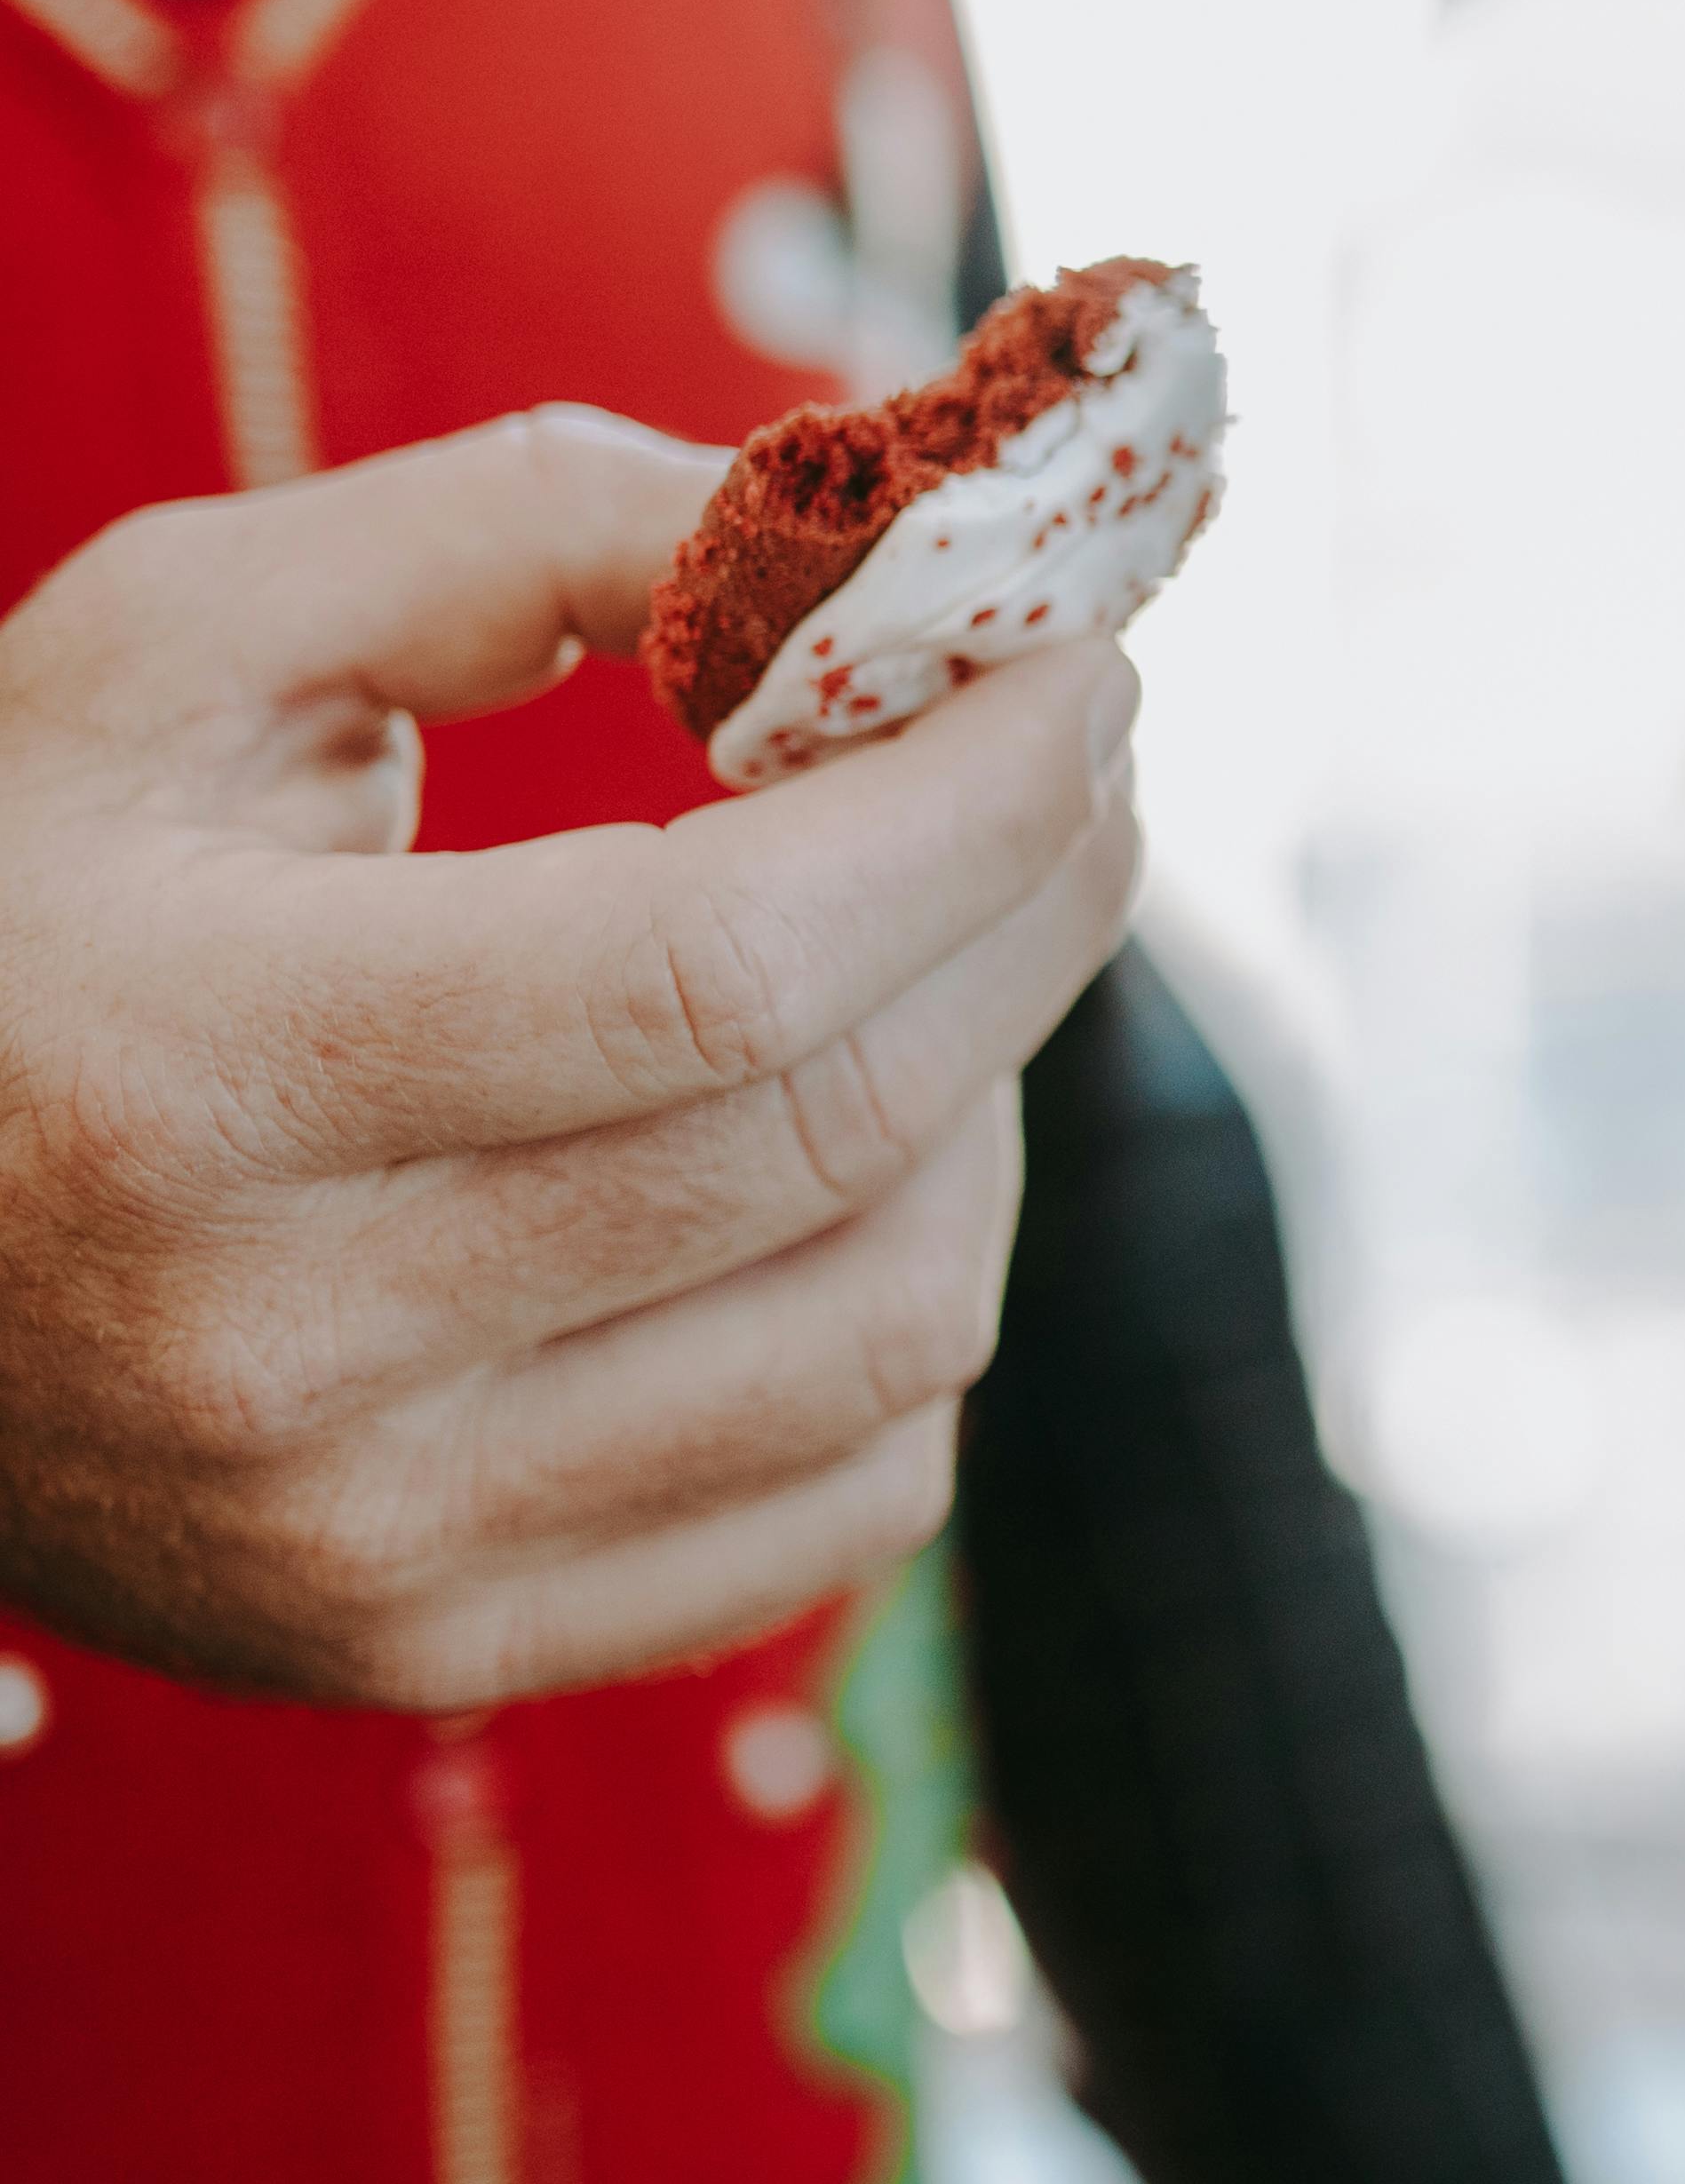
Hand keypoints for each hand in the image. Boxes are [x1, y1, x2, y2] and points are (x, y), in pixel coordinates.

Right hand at [0, 411, 1143, 1705]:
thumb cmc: (18, 894)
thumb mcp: (186, 643)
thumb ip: (530, 534)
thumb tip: (878, 547)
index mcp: (185, 1067)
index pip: (722, 960)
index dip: (967, 805)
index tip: (1079, 667)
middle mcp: (276, 1352)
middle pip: (838, 1125)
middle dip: (1030, 909)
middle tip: (1074, 765)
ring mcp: (367, 1545)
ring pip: (899, 1325)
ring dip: (991, 1104)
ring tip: (926, 961)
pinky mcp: (433, 1649)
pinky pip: (851, 1492)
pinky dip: (920, 1309)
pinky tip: (847, 1169)